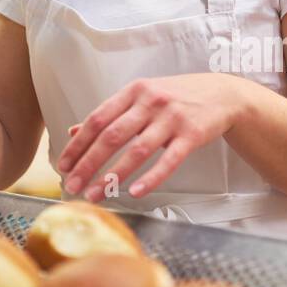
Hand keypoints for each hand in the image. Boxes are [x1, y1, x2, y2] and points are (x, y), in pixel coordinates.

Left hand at [57, 73, 248, 201]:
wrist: (222, 94)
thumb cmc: (177, 97)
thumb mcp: (142, 97)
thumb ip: (110, 113)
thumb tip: (75, 132)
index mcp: (134, 91)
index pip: (98, 119)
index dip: (78, 145)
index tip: (63, 166)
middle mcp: (151, 102)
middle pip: (112, 136)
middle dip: (89, 164)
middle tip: (73, 186)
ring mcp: (172, 118)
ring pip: (137, 150)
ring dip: (113, 176)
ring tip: (97, 195)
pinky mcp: (192, 134)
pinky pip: (169, 161)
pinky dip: (151, 178)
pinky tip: (135, 192)